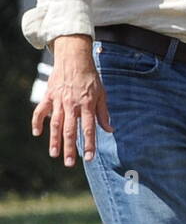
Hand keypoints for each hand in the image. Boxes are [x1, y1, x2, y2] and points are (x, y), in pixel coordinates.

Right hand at [31, 35, 111, 165]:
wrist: (75, 59)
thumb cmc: (91, 78)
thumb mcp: (102, 94)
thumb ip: (104, 113)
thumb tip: (110, 130)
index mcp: (88, 105)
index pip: (89, 129)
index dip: (89, 144)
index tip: (89, 158)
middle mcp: (73, 105)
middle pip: (71, 130)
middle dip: (70, 148)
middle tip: (69, 164)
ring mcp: (59, 101)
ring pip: (55, 124)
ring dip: (54, 140)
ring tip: (54, 154)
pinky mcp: (49, 96)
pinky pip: (40, 111)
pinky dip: (37, 122)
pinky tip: (37, 133)